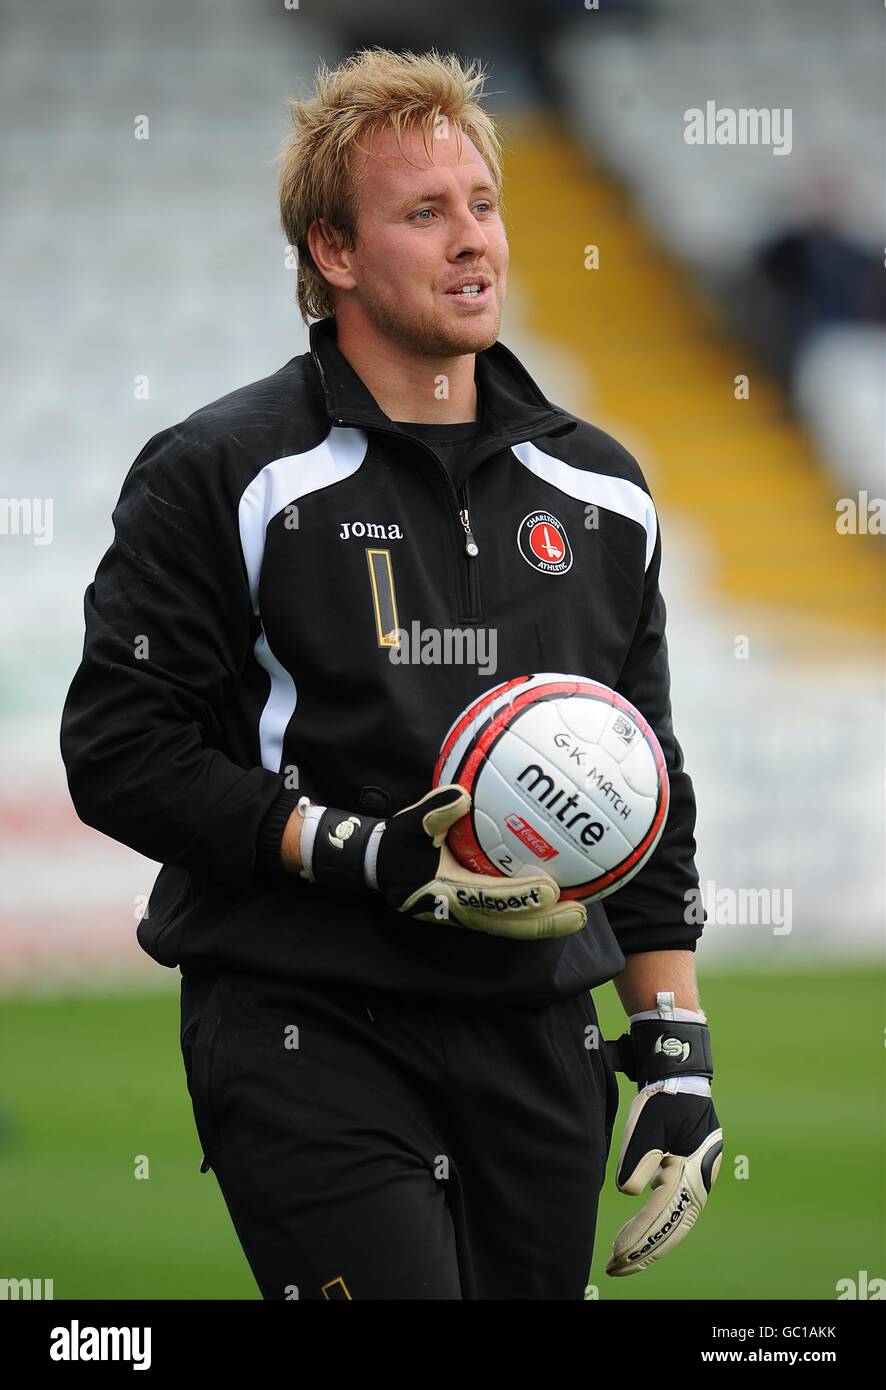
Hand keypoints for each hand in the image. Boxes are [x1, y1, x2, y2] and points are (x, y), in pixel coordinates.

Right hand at [373, 784, 586, 939]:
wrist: (381, 867)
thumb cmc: (399, 846)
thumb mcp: (410, 825)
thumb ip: (433, 812)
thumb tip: (462, 795)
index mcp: (446, 891)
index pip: (489, 898)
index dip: (520, 897)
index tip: (550, 889)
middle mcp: (461, 910)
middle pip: (510, 924)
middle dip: (545, 922)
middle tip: (580, 913)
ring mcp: (469, 915)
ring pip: (512, 925)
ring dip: (545, 922)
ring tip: (579, 913)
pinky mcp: (474, 911)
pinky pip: (508, 916)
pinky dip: (534, 914)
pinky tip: (559, 902)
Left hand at [606, 1079, 722, 1275]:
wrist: (682, 1082)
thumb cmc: (664, 1102)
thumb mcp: (646, 1126)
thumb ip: (637, 1160)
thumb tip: (628, 1193)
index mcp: (689, 1173)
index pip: (660, 1215)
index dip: (638, 1237)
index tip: (617, 1254)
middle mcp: (698, 1185)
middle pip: (671, 1230)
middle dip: (643, 1252)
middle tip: (614, 1267)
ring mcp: (696, 1185)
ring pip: (674, 1226)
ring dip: (648, 1244)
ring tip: (621, 1258)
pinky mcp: (689, 1181)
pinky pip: (674, 1214)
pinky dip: (655, 1229)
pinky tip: (636, 1236)